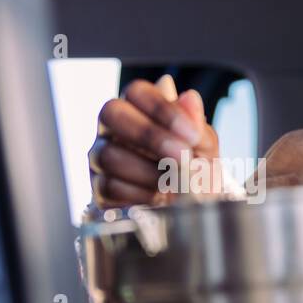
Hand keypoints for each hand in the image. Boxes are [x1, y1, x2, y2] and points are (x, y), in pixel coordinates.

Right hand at [88, 76, 219, 208]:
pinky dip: (140, 194)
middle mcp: (113, 129)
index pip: (137, 91)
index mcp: (138, 108)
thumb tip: (188, 98)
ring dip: (148, 170)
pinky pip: (108, 187)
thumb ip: (196, 123)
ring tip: (175, 182)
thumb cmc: (193, 170)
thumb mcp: (203, 147)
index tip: (192, 134)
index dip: (162, 109)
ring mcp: (101, 158)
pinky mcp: (98, 189)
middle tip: (181, 156)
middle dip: (149, 135)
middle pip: (111, 113)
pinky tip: (160, 199)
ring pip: (108, 154)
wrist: (191, 211)